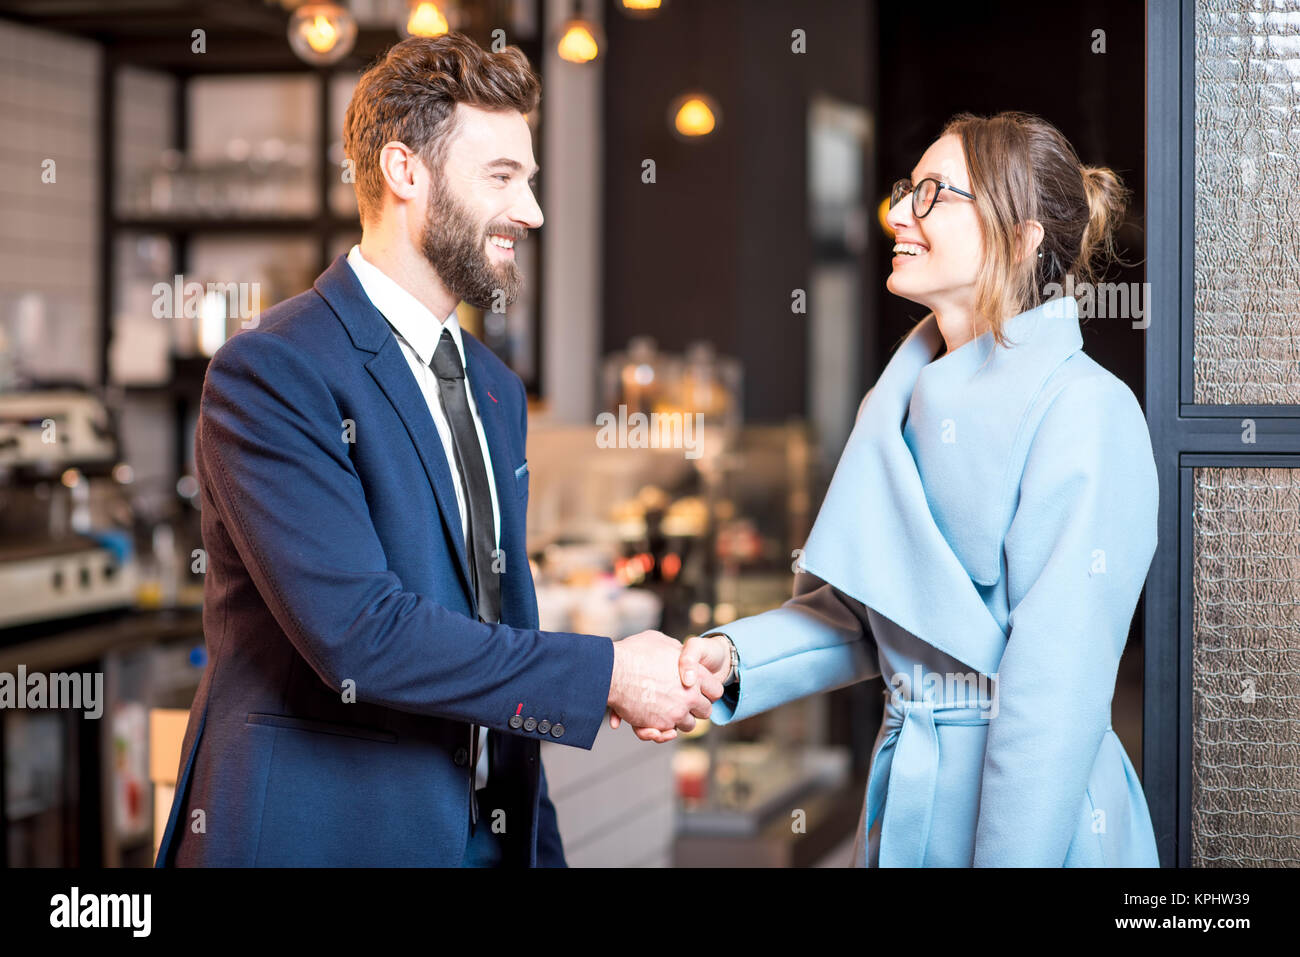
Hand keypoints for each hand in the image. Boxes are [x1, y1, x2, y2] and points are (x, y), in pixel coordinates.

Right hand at [606, 631, 723, 742]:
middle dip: (696, 709)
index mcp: (696, 675)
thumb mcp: (661, 641)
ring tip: (667, 711)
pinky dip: (663, 732)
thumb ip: (676, 649)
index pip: (716, 691)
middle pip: (706, 711)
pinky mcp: (659, 726)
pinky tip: (656, 723)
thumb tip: (678, 650)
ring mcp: (675, 713)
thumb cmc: (634, 653)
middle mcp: (690, 696)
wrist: (613, 671)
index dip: (708, 691)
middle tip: (684, 702)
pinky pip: (667, 734)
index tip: (698, 690)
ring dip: (680, 721)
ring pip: (689, 726)